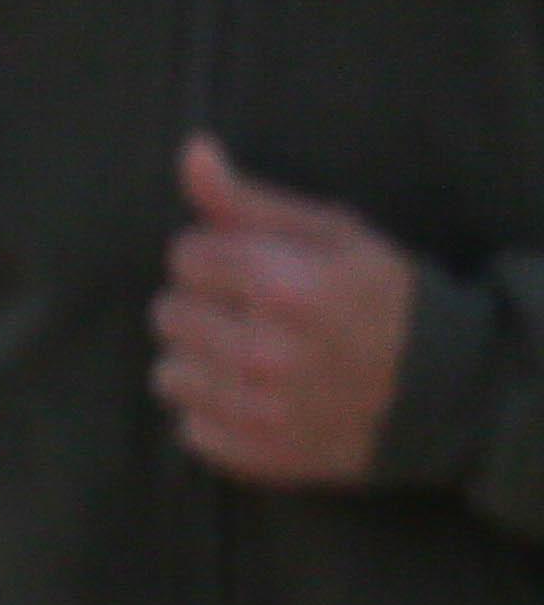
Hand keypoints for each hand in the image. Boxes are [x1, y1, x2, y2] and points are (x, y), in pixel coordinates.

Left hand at [156, 137, 420, 491]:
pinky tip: (255, 394)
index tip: (249, 266)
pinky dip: (213, 409)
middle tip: (252, 311)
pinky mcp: (248, 452)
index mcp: (283, 284)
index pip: (185, 256)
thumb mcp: (332, 233)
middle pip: (167, 312)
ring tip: (250, 352)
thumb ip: (250, 201)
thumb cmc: (382, 297)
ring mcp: (253, 408)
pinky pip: (187, 424)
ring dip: (199, 359)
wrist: (436, 387)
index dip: (215, 255)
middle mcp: (262, 350)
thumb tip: (192, 152)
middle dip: (202, 304)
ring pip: (167, 372)